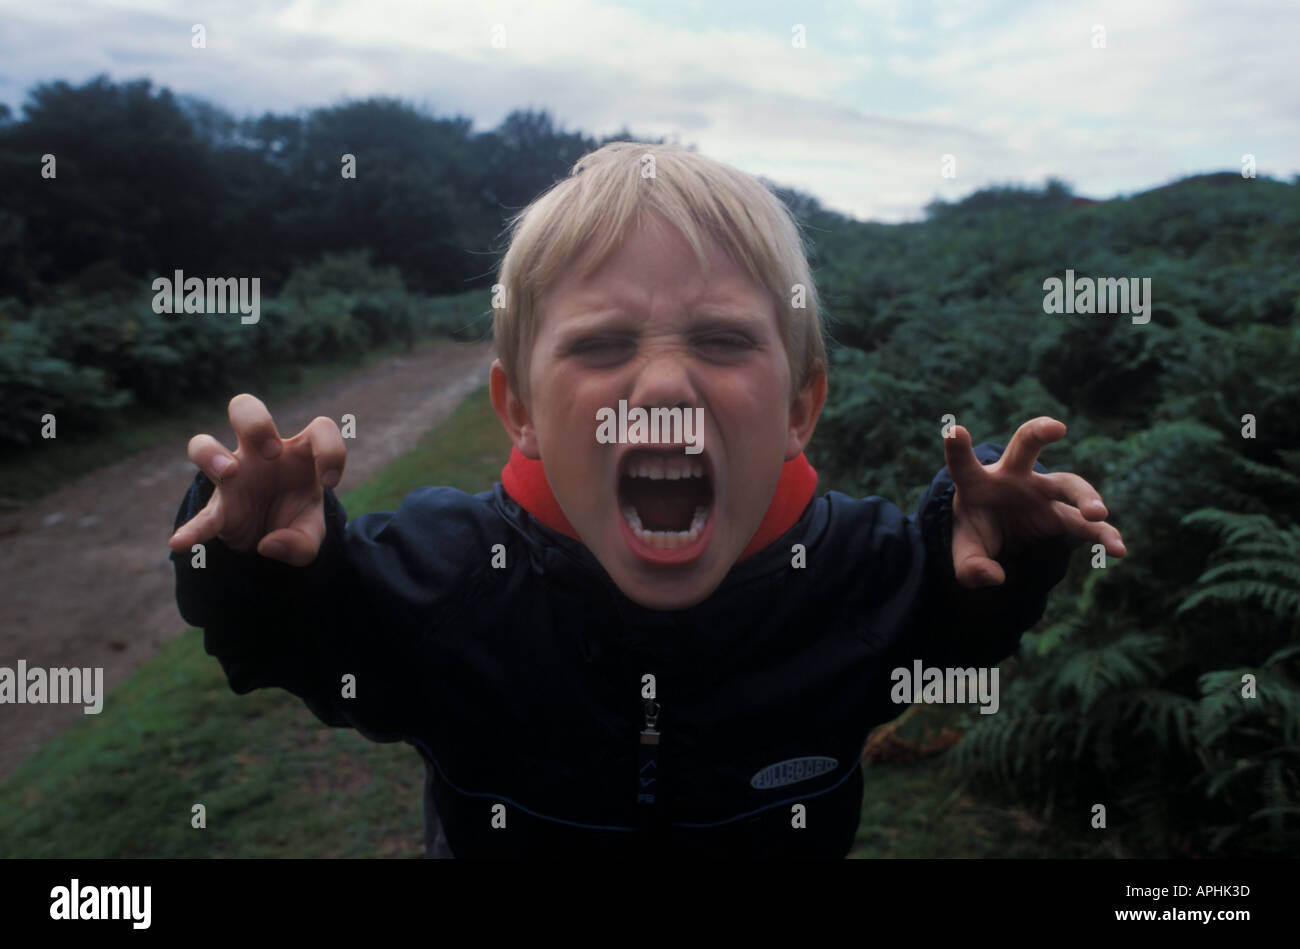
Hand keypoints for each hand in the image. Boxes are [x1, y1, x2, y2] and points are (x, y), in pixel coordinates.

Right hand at [167, 394, 346, 565]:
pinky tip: (182, 543)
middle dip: (257, 423)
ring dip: (212, 454)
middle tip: (272, 452)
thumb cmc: (297, 516)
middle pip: (245, 408)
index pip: (319, 428)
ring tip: (230, 473)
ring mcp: (234, 475)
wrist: (275, 538)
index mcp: (298, 452)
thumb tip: (269, 544)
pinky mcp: (218, 508)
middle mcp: (260, 455)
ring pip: (202, 443)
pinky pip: (201, 516)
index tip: (329, 482)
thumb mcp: (312, 534)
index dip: (329, 449)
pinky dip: (191, 531)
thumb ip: (303, 543)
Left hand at [942, 416, 1123, 588]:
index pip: (963, 464)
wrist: (999, 536)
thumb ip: (971, 566)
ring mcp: (1041, 493)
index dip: (957, 449)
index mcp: (977, 482)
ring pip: (1067, 484)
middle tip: (1056, 428)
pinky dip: (1103, 535)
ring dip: (1085, 495)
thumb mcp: (965, 552)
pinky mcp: (1061, 514)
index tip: (955, 431)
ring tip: (1097, 514)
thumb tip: (994, 576)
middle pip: (1025, 447)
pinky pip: (1087, 524)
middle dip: (1038, 433)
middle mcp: (1013, 477)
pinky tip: (1118, 550)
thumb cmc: (977, 532)